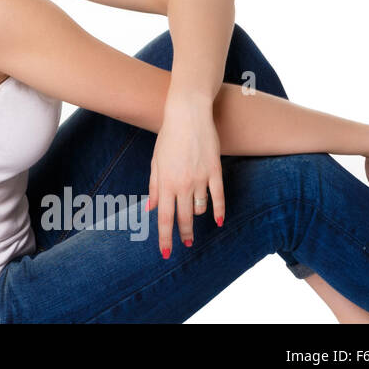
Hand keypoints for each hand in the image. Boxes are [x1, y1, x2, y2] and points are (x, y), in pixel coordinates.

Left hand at [149, 94, 225, 256]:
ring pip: (200, 208)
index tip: (166, 253)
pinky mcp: (215, 171)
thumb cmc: (168, 138)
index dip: (165, 237)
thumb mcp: (155, 162)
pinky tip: (218, 221)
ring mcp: (200, 178)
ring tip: (195, 221)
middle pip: (183, 218)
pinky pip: (218, 196)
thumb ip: (153, 186)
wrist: (188, 116)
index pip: (164, 217)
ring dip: (198, 217)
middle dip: (184, 234)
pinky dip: (219, 210)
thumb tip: (150, 208)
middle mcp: (182, 184)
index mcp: (165, 183)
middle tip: (186, 245)